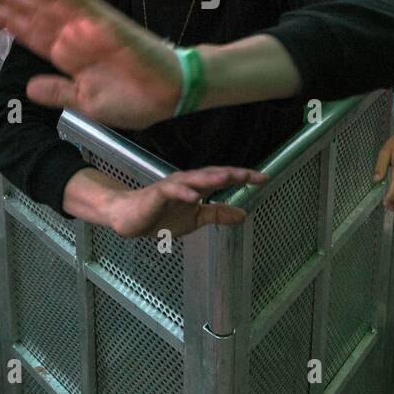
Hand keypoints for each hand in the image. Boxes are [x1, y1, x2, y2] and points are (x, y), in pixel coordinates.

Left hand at [0, 0, 182, 129]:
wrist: (169, 94)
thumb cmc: (133, 98)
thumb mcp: (86, 101)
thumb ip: (58, 92)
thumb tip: (30, 88)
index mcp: (69, 56)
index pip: (32, 34)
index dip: (10, 21)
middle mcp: (75, 37)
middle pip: (35, 12)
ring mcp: (89, 27)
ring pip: (51, 2)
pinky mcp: (106, 23)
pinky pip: (80, 3)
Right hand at [107, 167, 259, 237]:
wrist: (130, 219)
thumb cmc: (161, 216)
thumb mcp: (195, 219)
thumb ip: (217, 214)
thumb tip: (242, 214)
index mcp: (198, 187)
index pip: (224, 179)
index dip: (243, 178)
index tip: (263, 178)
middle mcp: (188, 182)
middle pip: (213, 174)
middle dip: (231, 174)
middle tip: (251, 175)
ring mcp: (173, 186)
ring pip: (194, 178)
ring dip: (210, 178)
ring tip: (227, 178)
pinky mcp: (157, 194)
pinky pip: (172, 191)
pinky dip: (183, 192)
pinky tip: (194, 196)